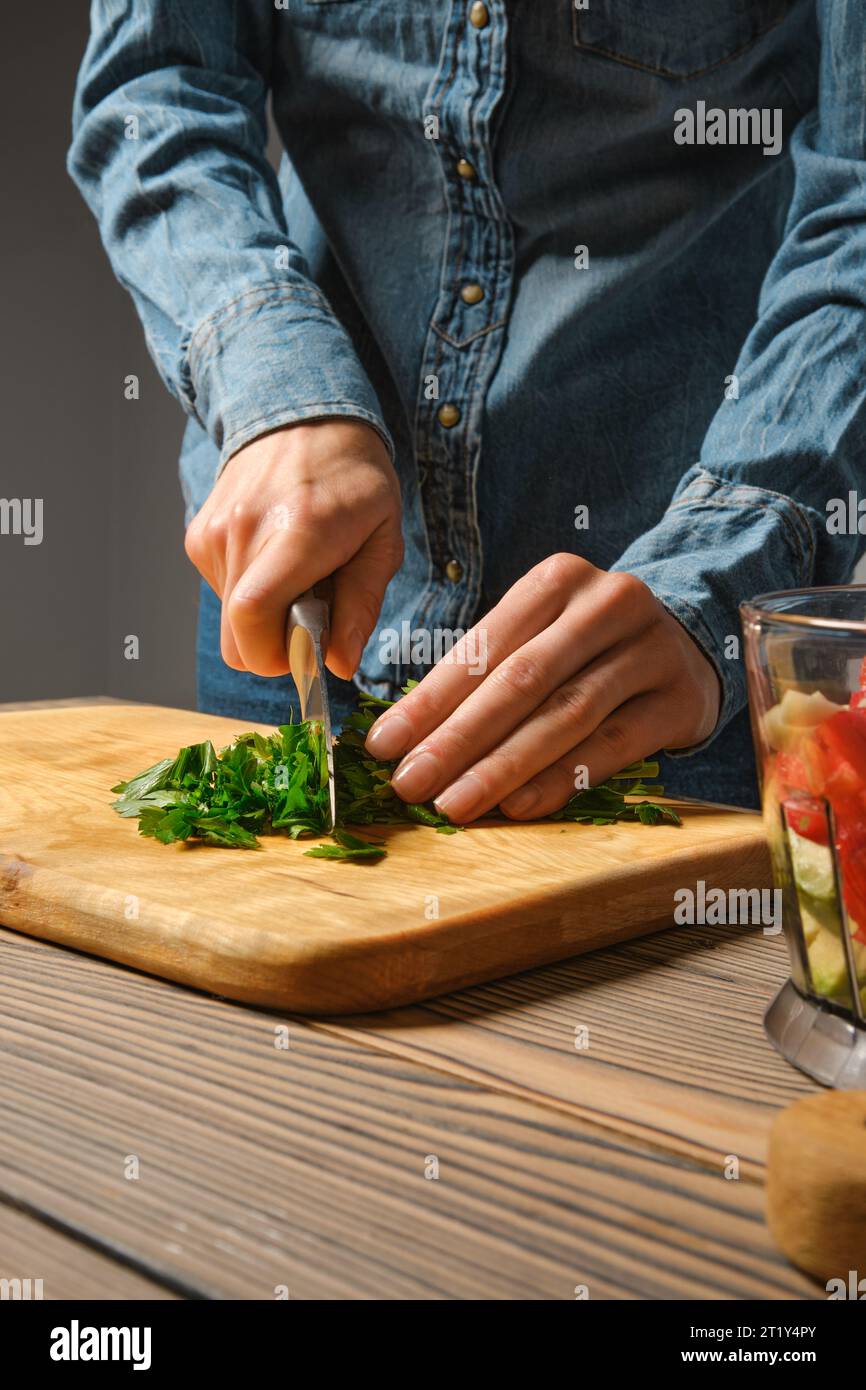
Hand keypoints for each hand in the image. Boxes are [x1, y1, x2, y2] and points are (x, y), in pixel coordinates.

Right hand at [184, 420, 402, 678]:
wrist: (302, 415)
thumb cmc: (353, 481)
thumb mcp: (382, 540)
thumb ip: (361, 605)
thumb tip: (338, 664)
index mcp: (297, 532)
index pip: (252, 617)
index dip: (278, 656)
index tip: (312, 650)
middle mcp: (244, 532)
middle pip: (237, 639)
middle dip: (274, 646)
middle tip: (311, 614)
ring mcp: (213, 533)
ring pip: (229, 622)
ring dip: (266, 616)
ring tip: (297, 573)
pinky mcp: (198, 536)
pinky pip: (222, 595)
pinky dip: (250, 593)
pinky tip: (274, 558)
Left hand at [364, 553, 720, 821]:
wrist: (688, 647)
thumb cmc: (587, 649)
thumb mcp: (538, 638)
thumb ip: (482, 675)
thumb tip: (402, 741)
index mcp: (558, 579)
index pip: (482, 646)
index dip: (429, 700)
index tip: (383, 746)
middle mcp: (608, 604)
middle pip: (520, 680)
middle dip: (458, 738)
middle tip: (410, 784)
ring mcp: (650, 650)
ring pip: (565, 715)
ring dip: (502, 766)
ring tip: (454, 803)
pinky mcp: (679, 699)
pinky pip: (612, 745)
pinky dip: (561, 778)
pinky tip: (518, 806)